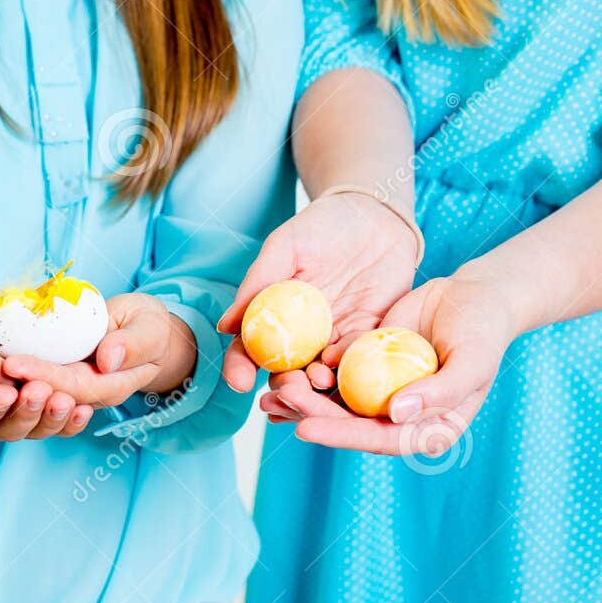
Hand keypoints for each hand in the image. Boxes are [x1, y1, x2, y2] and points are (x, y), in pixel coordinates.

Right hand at [0, 291, 93, 440]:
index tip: (6, 391)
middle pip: (7, 428)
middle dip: (26, 412)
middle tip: (40, 391)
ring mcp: (14, 409)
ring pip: (35, 428)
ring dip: (51, 417)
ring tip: (65, 400)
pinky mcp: (37, 399)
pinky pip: (55, 419)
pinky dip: (69, 419)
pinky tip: (83, 408)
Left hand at [0, 293, 195, 408]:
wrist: (146, 332)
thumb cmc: (151, 328)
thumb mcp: (150, 330)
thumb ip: (133, 344)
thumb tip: (108, 358)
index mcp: (107, 387)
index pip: (69, 386)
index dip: (39, 375)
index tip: (10, 362)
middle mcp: (79, 395)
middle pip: (36, 392)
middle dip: (2, 379)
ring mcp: (61, 387)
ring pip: (21, 390)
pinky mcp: (48, 375)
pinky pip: (17, 379)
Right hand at [218, 191, 418, 393]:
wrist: (376, 214)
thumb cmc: (322, 226)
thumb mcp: (285, 247)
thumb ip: (257, 284)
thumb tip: (225, 327)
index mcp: (275, 316)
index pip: (251, 350)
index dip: (242, 368)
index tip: (240, 382)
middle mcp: (303, 335)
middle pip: (287, 372)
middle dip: (285, 387)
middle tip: (287, 388)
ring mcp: (336, 337)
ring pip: (322, 374)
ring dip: (318, 387)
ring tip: (316, 382)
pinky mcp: (369, 334)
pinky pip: (358, 357)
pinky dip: (349, 366)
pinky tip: (343, 366)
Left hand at [261, 270, 517, 455]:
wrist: (473, 296)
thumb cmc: (482, 332)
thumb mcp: (472, 362)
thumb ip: (439, 392)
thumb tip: (396, 412)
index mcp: (429, 429)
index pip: (380, 439)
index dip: (341, 435)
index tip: (304, 427)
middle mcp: (401, 417)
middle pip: (349, 423)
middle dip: (310, 413)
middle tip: (278, 400)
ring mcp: (381, 392)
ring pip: (336, 403)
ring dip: (303, 398)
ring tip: (269, 392)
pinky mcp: (367, 367)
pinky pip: (335, 374)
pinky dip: (310, 373)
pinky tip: (282, 369)